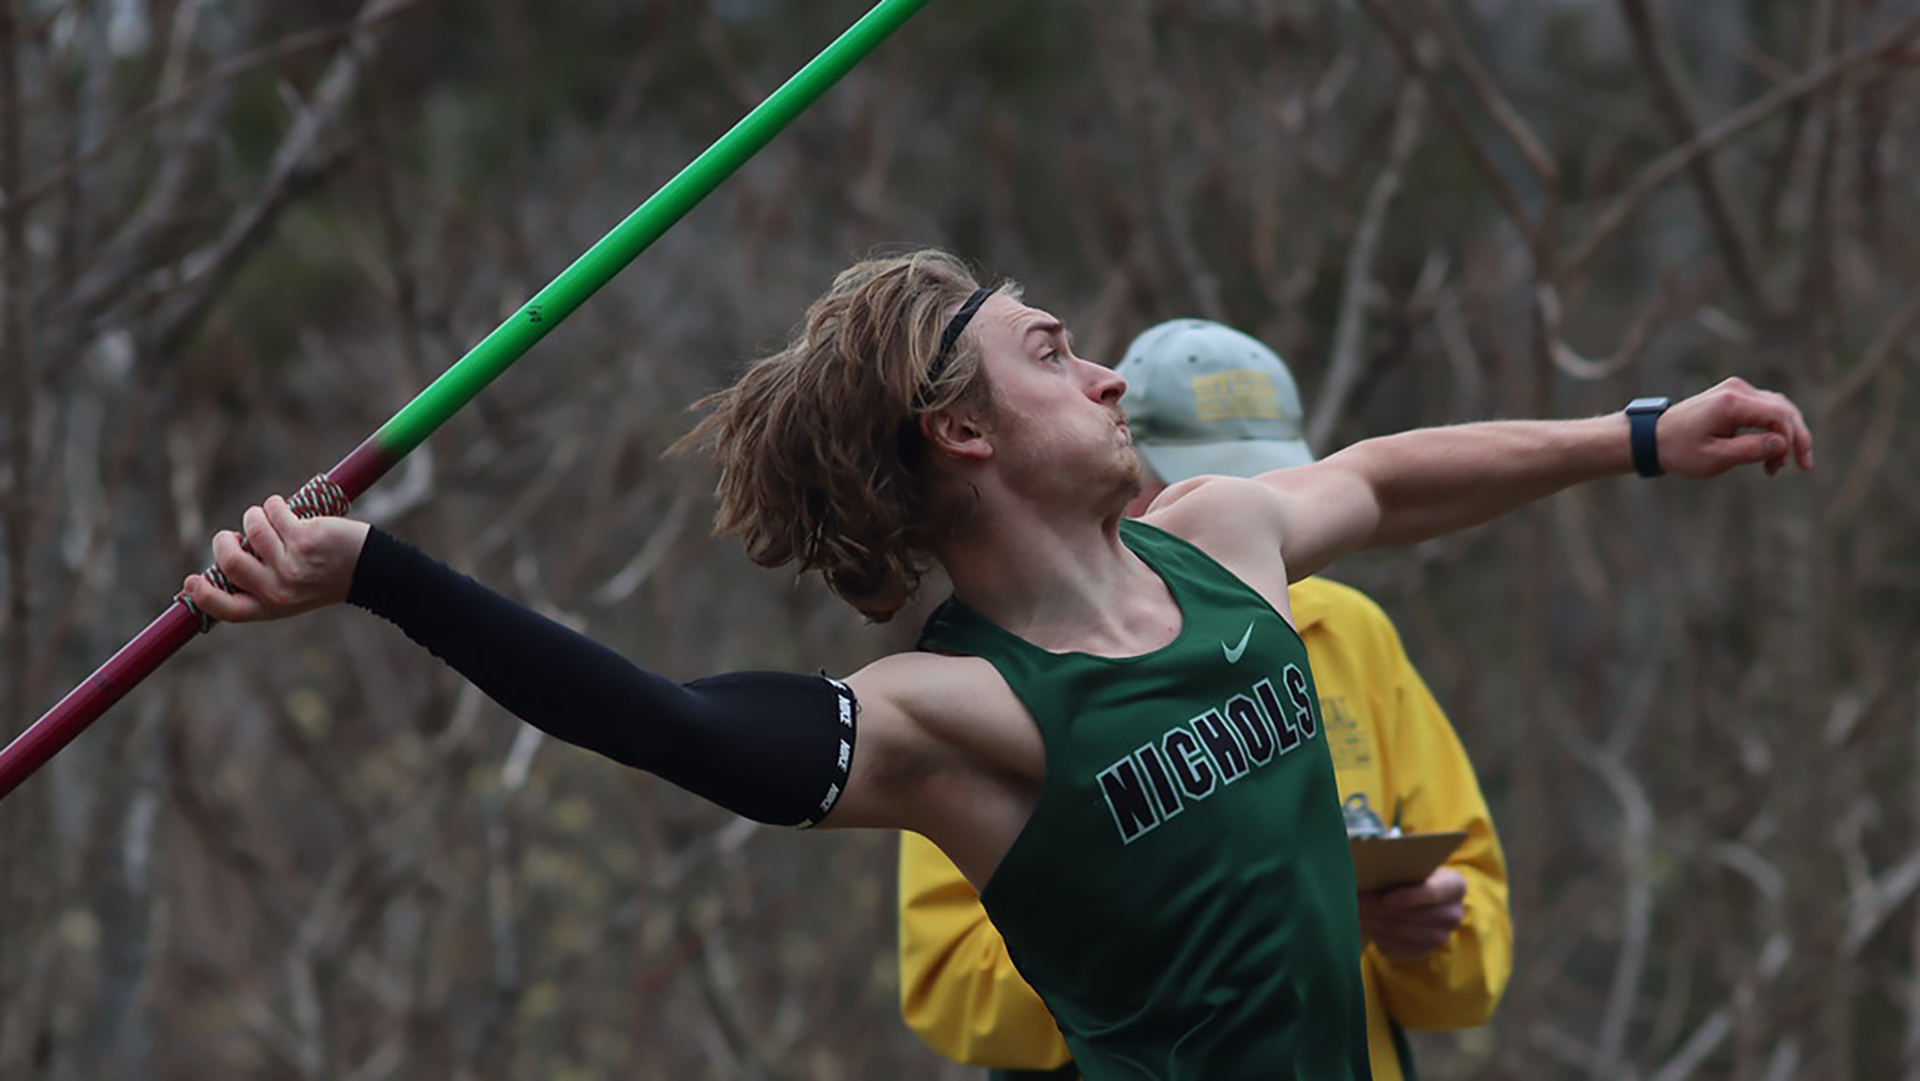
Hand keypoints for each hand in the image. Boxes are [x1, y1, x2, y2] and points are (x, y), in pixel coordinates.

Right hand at [179, 495, 370, 622]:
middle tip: (233, 536)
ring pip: (251, 531)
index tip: (191, 580)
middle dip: (224, 543)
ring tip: (266, 516)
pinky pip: (273, 513)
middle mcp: (279, 591)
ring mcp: (291, 565)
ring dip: (253, 517)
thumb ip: (258, 585)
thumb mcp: (290, 594)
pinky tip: (282, 508)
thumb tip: (217, 566)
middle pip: (230, 564)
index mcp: (271, 608)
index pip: (227, 610)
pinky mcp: (304, 539)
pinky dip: (273, 506)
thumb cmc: (325, 577)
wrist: (369, 570)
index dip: (203, 596)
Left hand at [1357, 866, 1466, 961]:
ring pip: (1401, 932)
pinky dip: (1376, 936)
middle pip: (1413, 915)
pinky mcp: (1423, 952)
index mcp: (1455, 886)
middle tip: (1356, 902)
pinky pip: (1396, 948)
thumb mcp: (1411, 865)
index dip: (1408, 897)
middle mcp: (1452, 914)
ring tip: (1353, 913)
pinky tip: (1362, 926)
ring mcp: (1440, 936)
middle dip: (1381, 909)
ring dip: (1374, 923)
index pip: (1432, 893)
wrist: (1422, 898)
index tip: (1384, 899)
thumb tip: (1368, 873)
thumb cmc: (1412, 874)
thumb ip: (1397, 867)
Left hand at [1657, 376, 1814, 477]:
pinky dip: (1772, 429)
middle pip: (1783, 409)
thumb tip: (1783, 443)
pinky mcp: (1734, 396)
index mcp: (1731, 403)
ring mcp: (1736, 389)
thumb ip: (1750, 450)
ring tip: (1777, 465)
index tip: (1792, 465)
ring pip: (1777, 408)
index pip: (1779, 414)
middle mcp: (1737, 389)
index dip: (1794, 439)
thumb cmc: (1679, 450)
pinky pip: (1765, 409)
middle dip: (1795, 438)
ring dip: (1784, 435)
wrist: (1652, 437)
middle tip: (1801, 466)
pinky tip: (1770, 452)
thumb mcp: (1714, 459)